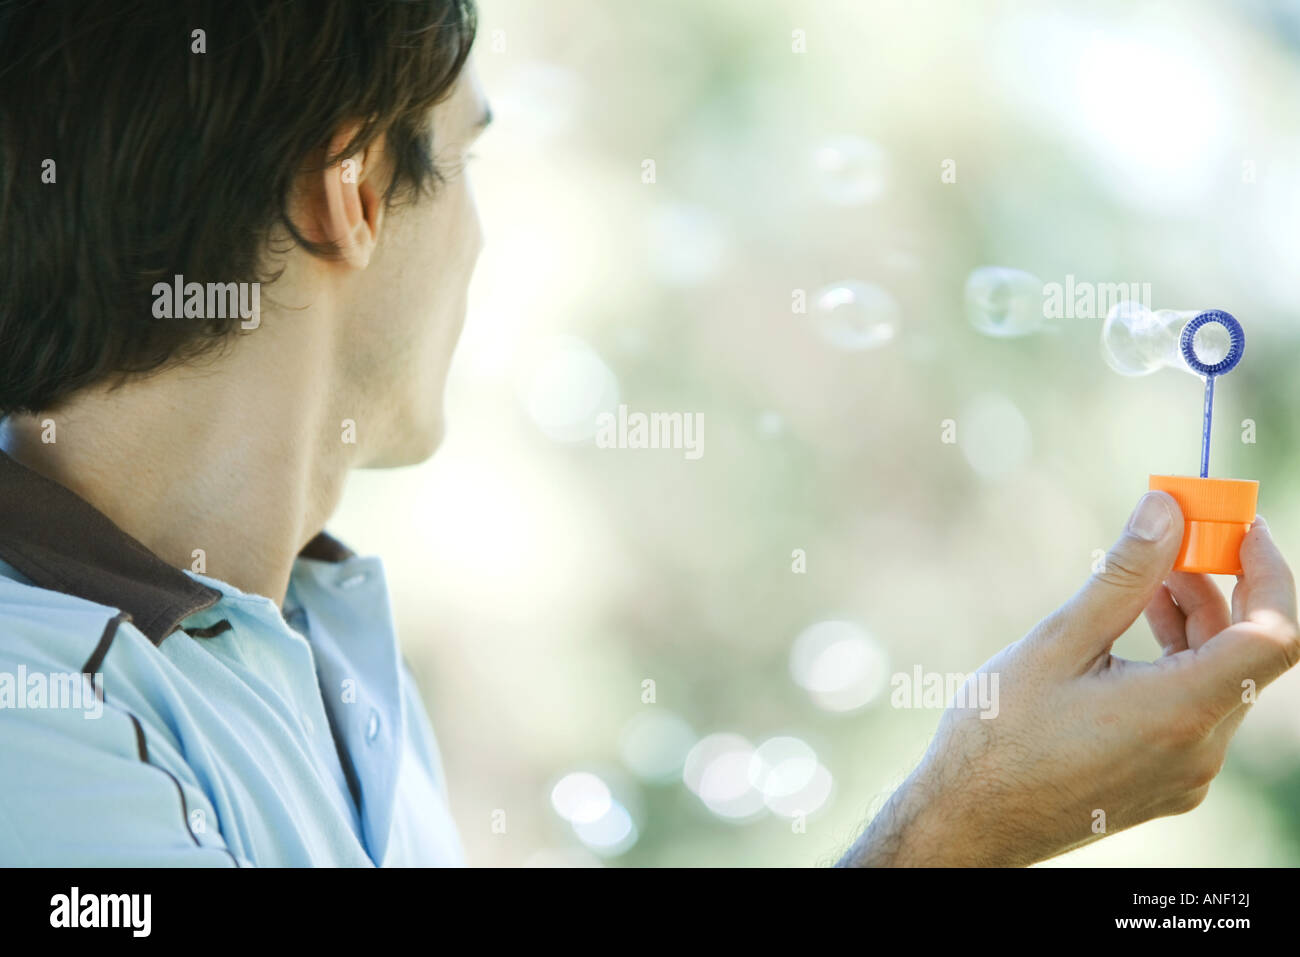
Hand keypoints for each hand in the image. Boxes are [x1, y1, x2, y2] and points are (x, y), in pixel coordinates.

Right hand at [837, 491, 1299, 866]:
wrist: (968, 820)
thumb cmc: (999, 734)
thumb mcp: (1058, 643)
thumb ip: (1124, 576)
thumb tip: (1167, 510)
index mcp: (1177, 712)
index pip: (1274, 634)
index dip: (1268, 572)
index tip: (1237, 526)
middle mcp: (1199, 750)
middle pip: (1246, 652)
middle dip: (1221, 586)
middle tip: (1176, 538)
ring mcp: (1187, 774)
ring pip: (1223, 680)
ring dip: (1199, 622)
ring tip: (1149, 581)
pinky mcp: (1167, 783)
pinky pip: (1199, 709)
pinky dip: (1183, 661)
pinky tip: (1138, 633)